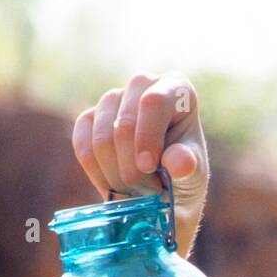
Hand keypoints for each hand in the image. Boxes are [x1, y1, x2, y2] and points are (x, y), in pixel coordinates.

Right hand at [72, 70, 209, 258]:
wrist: (161, 190)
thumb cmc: (183, 176)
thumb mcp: (194, 176)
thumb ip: (189, 167)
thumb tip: (180, 163)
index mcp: (177, 89)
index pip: (153, 102)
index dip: (147, 137)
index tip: (149, 168)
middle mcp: (143, 85)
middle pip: (124, 123)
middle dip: (131, 166)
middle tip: (146, 189)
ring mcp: (113, 99)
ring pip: (101, 137)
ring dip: (116, 174)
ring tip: (135, 190)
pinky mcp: (90, 118)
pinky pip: (81, 143)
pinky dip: (96, 172)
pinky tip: (113, 184)